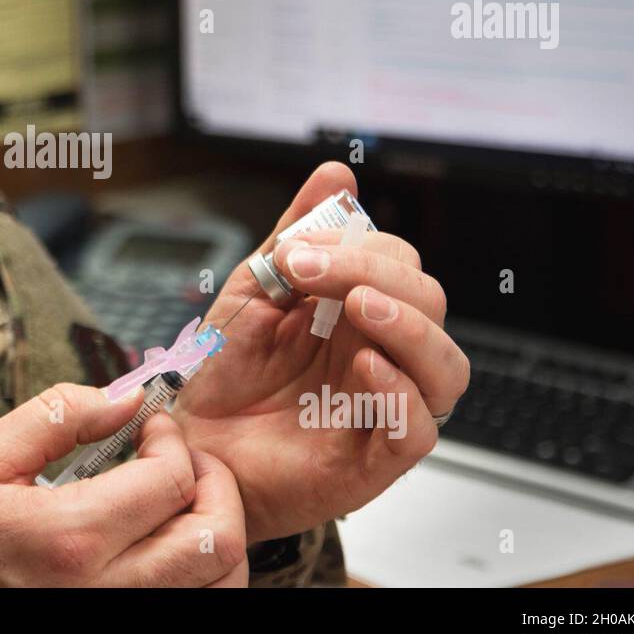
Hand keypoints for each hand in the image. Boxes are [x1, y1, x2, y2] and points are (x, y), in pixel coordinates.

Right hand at [0, 383, 247, 586]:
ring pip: (218, 585)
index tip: (150, 426)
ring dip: (213, 533)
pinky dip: (199, 576)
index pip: (170, 482)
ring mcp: (116, 624)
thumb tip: (126, 397)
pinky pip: (196, 609)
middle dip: (213, 485)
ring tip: (179, 503)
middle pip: (215, 541)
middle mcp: (104, 593)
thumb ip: (58, 414)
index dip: (172, 441)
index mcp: (68, 537)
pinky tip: (167, 546)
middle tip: (181, 461)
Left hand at [174, 162, 469, 542]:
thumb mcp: (254, 288)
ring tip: (360, 306)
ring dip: (410, 326)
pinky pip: (420, 429)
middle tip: (310, 271)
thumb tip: (338, 173)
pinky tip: (364, 366)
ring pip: (445, 366)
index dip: (358, 247)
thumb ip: (299, 234)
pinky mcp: (373, 460)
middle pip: (429, 303)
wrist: (188, 443)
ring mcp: (383, 408)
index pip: (400, 263)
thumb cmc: (223, 373)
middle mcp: (382, 356)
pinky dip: (402, 393)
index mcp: (359, 313)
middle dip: (375, 273)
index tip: (295, 250)